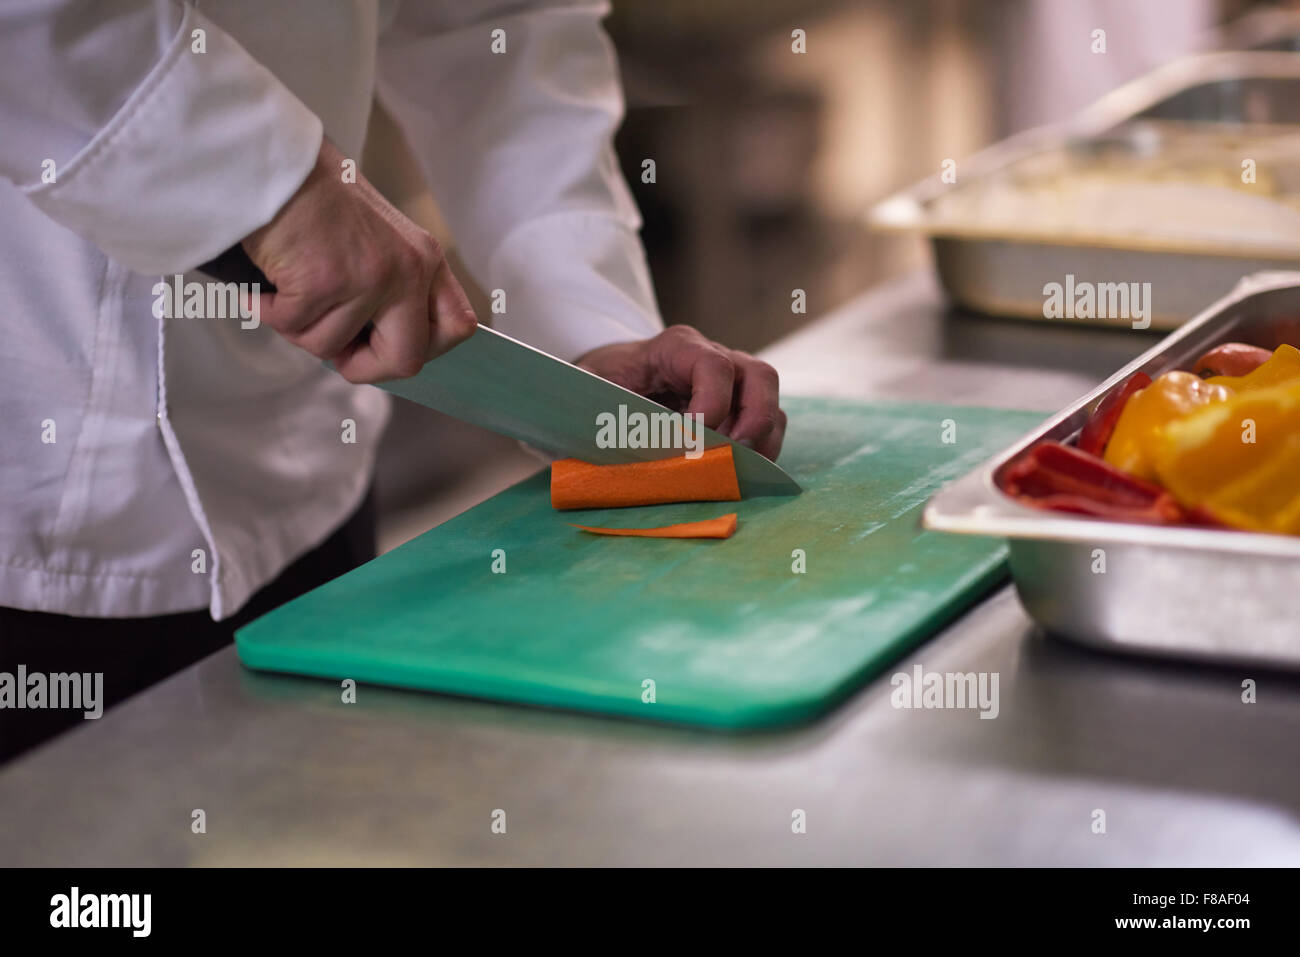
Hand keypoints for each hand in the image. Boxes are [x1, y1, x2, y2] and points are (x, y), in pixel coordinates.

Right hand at [242, 139, 477, 382]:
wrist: (274, 161)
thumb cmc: (315, 198)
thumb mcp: (378, 240)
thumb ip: (391, 288)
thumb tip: (374, 346)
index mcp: (426, 260)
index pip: (457, 327)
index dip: (421, 350)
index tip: (385, 345)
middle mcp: (408, 270)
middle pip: (407, 360)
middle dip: (363, 366)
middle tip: (335, 350)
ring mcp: (369, 278)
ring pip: (332, 346)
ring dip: (299, 328)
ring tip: (286, 291)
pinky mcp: (325, 281)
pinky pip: (292, 325)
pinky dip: (267, 311)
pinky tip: (262, 287)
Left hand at [576, 325, 786, 460]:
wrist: (609, 381)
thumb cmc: (601, 382)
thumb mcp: (586, 384)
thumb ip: (590, 398)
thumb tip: (595, 430)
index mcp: (678, 348)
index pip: (713, 366)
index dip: (712, 403)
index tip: (693, 439)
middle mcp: (716, 360)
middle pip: (760, 377)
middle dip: (754, 419)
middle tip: (734, 454)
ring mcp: (733, 387)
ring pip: (771, 406)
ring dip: (762, 443)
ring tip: (737, 473)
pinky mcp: (738, 414)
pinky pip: (766, 431)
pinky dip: (759, 455)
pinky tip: (734, 476)